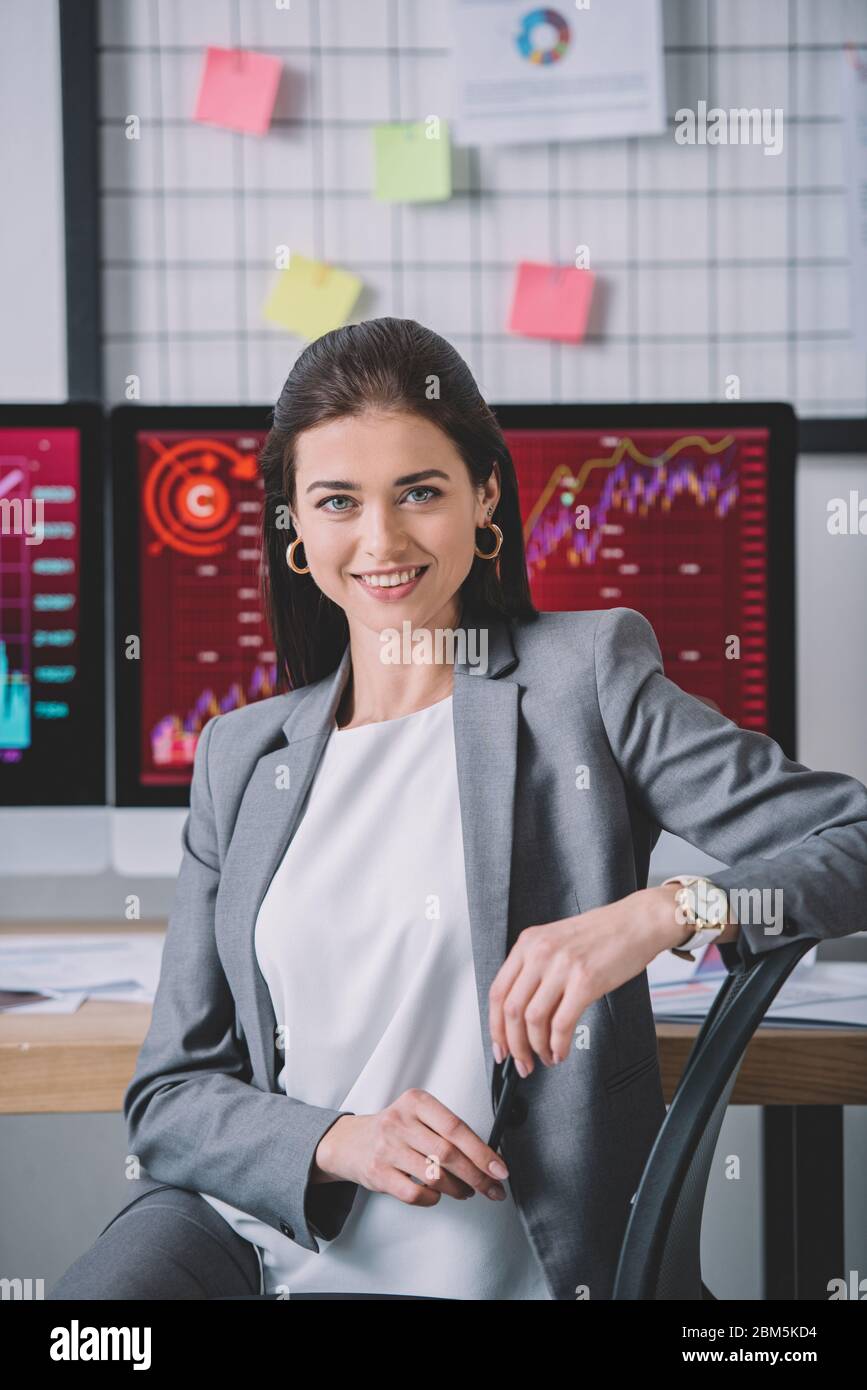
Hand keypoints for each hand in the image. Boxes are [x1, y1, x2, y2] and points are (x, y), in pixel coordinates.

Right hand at [312, 1089, 510, 1206]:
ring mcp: (387, 1148)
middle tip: (493, 1188)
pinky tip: (437, 1195)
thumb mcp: (417, 1115)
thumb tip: (486, 1157)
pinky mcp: (378, 1173)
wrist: (350, 1142)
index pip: (456, 1127)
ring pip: (434, 1175)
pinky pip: (415, 1193)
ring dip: (458, 1189)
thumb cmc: (393, 1129)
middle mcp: (400, 1122)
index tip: (500, 1169)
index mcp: (416, 1102)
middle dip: (477, 1176)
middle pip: (448, 1153)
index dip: (482, 1151)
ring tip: (466, 1191)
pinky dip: (433, 1198)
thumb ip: (446, 1130)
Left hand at [488, 885, 691, 1075]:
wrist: (637, 921)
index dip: (495, 1026)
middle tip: (520, 1063)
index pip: (497, 991)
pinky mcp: (585, 981)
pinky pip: (562, 1024)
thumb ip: (536, 970)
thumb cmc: (602, 933)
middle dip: (513, 1045)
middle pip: (511, 1010)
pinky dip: (558, 1045)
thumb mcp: (557, 942)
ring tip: (545, 1057)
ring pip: (533, 1020)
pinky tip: (561, 1051)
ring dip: (536, 1048)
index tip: (500, 1046)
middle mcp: (540, 952)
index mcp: (528, 943)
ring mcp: (562, 966)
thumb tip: (524, 1016)